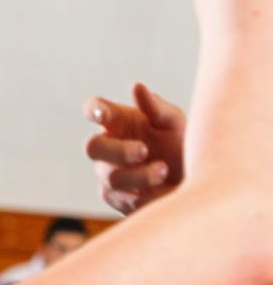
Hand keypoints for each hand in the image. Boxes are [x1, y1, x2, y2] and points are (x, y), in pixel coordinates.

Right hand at [84, 83, 186, 215]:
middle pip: (92, 147)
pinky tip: (164, 189)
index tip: (102, 114)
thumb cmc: (178, 141)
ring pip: (111, 177)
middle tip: (143, 151)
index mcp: (117, 121)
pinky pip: (123, 197)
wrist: (193, 177)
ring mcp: (108, 173)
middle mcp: (107, 147)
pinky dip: (145, 193)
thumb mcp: (173, 121)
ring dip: (138, 175)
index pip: (94, 110)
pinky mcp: (116, 198)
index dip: (93, 111)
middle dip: (117, 150)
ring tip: (163, 171)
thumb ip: (155, 106)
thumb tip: (136, 86)